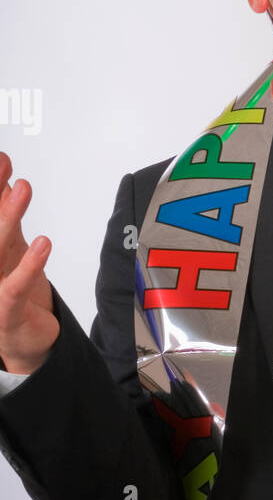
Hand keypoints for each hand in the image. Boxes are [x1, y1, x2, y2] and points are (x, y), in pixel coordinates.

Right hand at [0, 153, 58, 372]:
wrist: (22, 341)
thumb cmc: (13, 291)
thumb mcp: (11, 247)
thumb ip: (5, 214)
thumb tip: (6, 180)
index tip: (1, 158)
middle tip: (4, 162)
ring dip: (9, 217)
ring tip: (24, 188)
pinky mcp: (6, 312)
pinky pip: (16, 287)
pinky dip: (30, 265)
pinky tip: (43, 243)